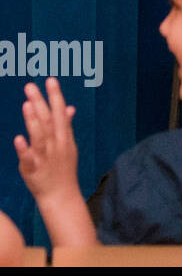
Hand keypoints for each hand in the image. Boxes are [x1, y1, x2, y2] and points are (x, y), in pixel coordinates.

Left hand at [14, 79, 80, 202]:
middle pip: (48, 121)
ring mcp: (46, 157)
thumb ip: (66, 126)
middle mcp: (56, 144)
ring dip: (33, 121)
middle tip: (31, 85)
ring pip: (39, 136)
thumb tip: (70, 107)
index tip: (50, 80)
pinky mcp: (34, 170)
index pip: (60, 113)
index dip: (55, 96)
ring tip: (27, 105)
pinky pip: (28, 158)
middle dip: (41, 102)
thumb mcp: (68, 146)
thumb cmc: (63, 169)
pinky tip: (18, 139)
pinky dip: (24, 149)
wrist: (61, 196)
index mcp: (64, 137)